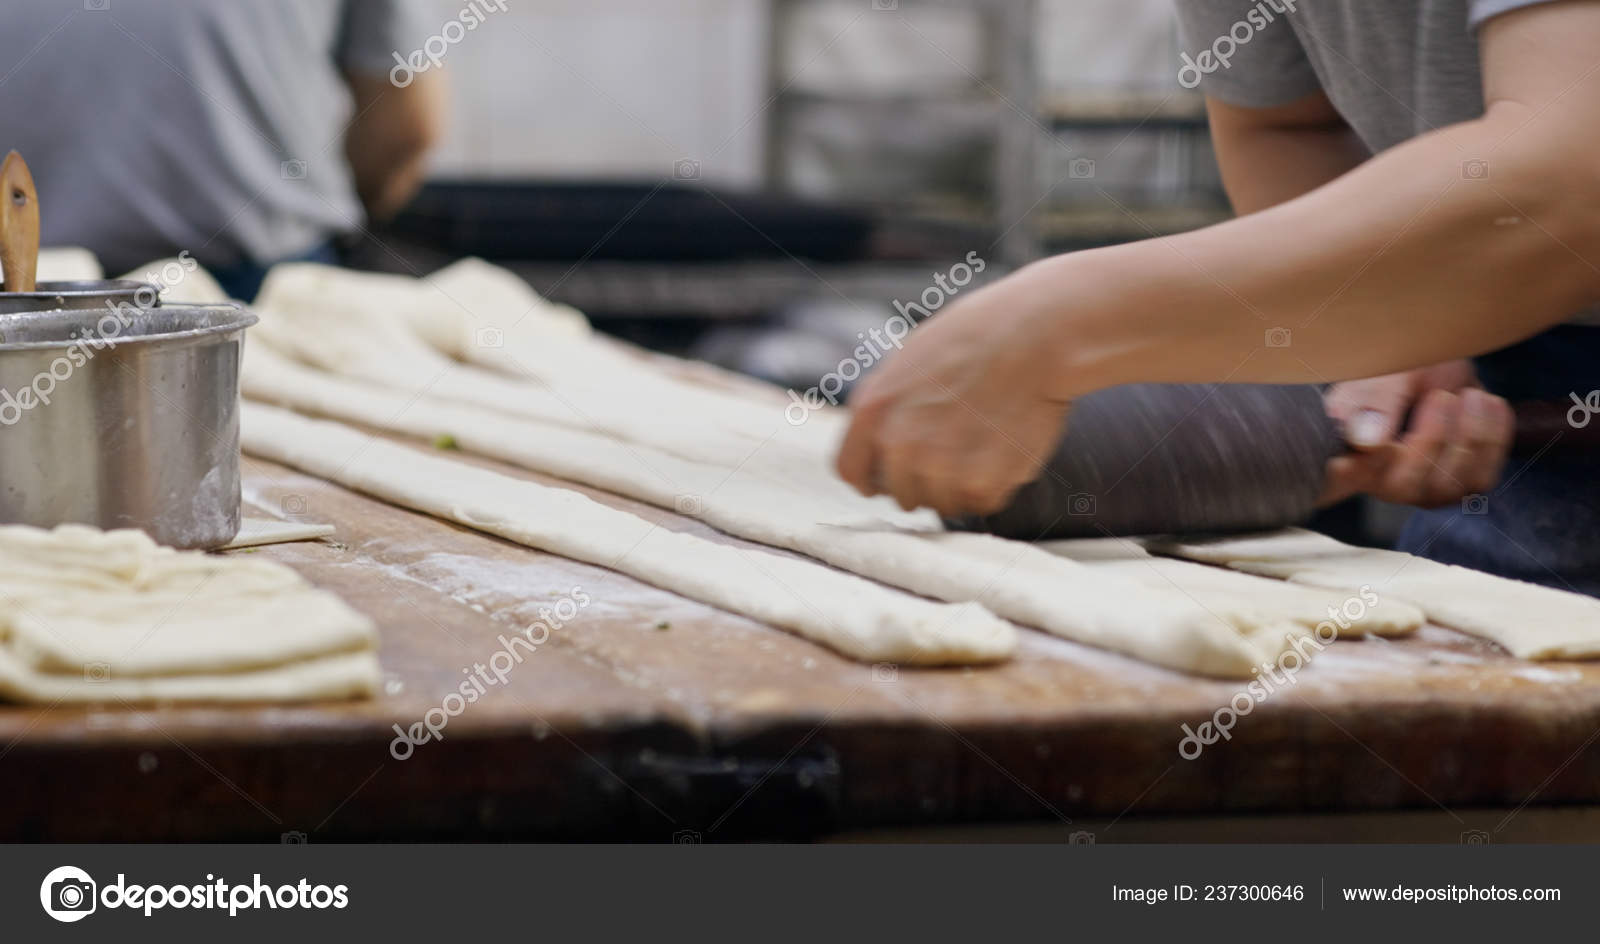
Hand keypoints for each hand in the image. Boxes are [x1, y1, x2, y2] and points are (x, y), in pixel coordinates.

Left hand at [835, 267, 1072, 515]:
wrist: (1035, 336)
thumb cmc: (978, 337)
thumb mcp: (910, 360)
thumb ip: (888, 406)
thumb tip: (881, 438)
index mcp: (873, 410)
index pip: (851, 472)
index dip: (873, 477)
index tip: (892, 476)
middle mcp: (898, 445)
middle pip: (900, 494)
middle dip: (925, 481)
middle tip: (958, 451)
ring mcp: (937, 469)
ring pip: (942, 503)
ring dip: (962, 485)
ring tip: (986, 443)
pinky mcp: (979, 484)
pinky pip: (980, 504)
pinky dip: (996, 485)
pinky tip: (1005, 449)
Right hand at [1319, 359, 1513, 507]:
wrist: (1438, 368)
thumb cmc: (1397, 374)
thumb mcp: (1382, 379)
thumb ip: (1373, 408)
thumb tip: (1366, 442)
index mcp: (1348, 456)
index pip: (1338, 479)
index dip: (1353, 471)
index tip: (1375, 442)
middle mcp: (1381, 483)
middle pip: (1405, 486)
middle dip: (1432, 438)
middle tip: (1441, 396)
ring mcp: (1423, 490)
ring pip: (1450, 483)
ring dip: (1469, 434)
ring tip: (1469, 395)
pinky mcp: (1461, 487)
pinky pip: (1482, 477)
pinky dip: (1492, 438)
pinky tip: (1486, 404)